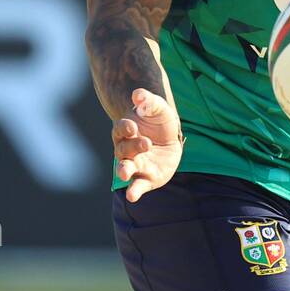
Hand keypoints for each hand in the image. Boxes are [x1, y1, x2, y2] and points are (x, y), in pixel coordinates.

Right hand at [113, 88, 183, 202]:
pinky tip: (132, 196)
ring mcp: (135, 164)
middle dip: (132, 148)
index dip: (125, 127)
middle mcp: (126, 149)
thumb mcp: (158, 107)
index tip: (133, 126)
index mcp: (126, 130)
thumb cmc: (158, 120)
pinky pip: (138, 186)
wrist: (168, 138)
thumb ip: (148, 101)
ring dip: (124, 171)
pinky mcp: (146, 178)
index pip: (121, 129)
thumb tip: (138, 94)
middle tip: (145, 144)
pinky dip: (134, 191)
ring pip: (126, 168)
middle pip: (124, 150)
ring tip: (124, 174)